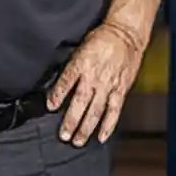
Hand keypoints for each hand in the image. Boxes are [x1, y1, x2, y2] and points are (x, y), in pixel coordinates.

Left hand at [46, 22, 146, 146]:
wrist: (125, 34)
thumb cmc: (101, 39)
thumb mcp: (79, 49)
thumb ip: (70, 68)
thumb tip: (58, 86)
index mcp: (81, 64)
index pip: (65, 82)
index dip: (57, 96)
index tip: (50, 107)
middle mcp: (94, 77)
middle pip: (79, 103)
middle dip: (70, 121)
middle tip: (63, 135)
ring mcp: (108, 85)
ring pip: (95, 111)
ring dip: (86, 128)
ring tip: (77, 141)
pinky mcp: (120, 90)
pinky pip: (114, 111)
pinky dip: (108, 125)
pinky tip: (101, 136)